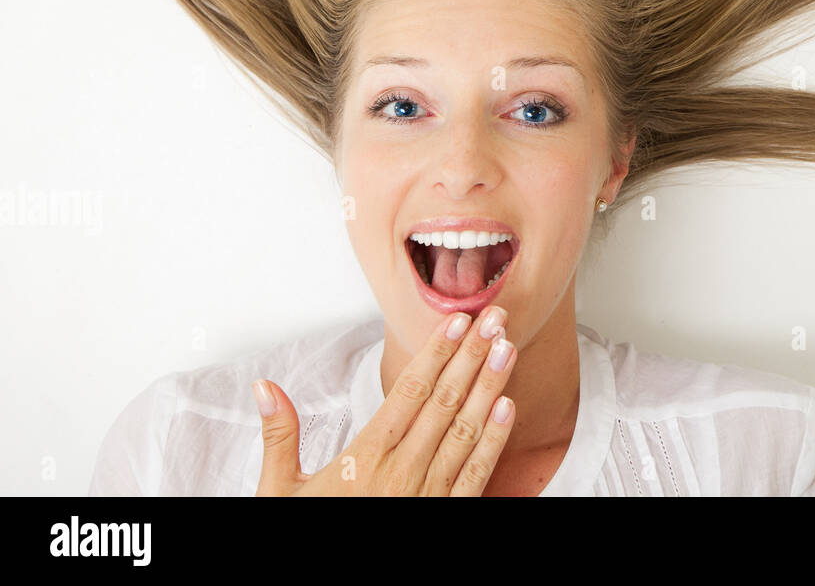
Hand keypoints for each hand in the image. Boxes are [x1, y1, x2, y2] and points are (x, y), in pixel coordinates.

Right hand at [252, 308, 516, 495]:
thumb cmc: (303, 538)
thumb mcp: (282, 492)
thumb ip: (280, 436)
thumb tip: (265, 387)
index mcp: (365, 458)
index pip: (409, 392)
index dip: (435, 353)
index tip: (456, 320)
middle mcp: (401, 472)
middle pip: (444, 402)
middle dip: (471, 356)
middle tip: (494, 317)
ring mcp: (427, 496)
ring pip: (465, 431)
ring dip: (489, 387)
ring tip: (506, 348)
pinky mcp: (445, 515)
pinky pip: (476, 474)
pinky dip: (495, 439)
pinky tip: (507, 407)